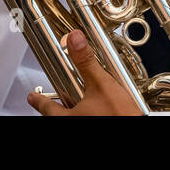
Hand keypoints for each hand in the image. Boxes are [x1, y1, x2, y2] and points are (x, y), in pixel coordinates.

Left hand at [27, 30, 143, 115]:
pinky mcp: (98, 126)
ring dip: (75, 111)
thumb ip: (87, 62)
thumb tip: (74, 39)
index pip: (47, 108)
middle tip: (52, 103)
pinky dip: (88, 114)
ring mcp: (85, 126)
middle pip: (58, 117)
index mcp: (68, 118)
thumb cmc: (119, 116)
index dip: (38, 100)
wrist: (138, 130)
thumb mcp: (102, 84)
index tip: (31, 96)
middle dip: (56, 108)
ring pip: (73, 119)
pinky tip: (99, 111)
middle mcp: (74, 125)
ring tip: (81, 104)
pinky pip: (86, 120)